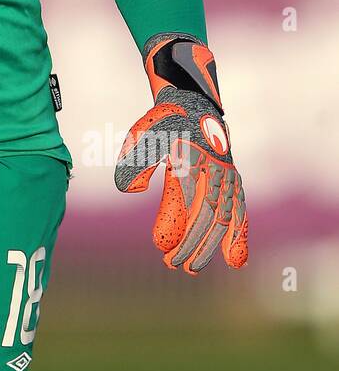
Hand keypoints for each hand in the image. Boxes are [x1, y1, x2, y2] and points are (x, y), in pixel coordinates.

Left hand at [114, 33, 247, 274]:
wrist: (193, 102)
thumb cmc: (164, 121)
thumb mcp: (144, 134)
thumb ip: (136, 160)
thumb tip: (130, 190)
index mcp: (193, 159)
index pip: (187, 200)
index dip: (176, 226)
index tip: (161, 248)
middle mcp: (215, 170)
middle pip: (207, 215)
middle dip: (192, 244)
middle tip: (173, 265)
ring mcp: (227, 177)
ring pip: (224, 219)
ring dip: (209, 246)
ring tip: (192, 268)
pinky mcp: (232, 183)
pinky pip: (239, 213)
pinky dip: (239, 237)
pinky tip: (236, 262)